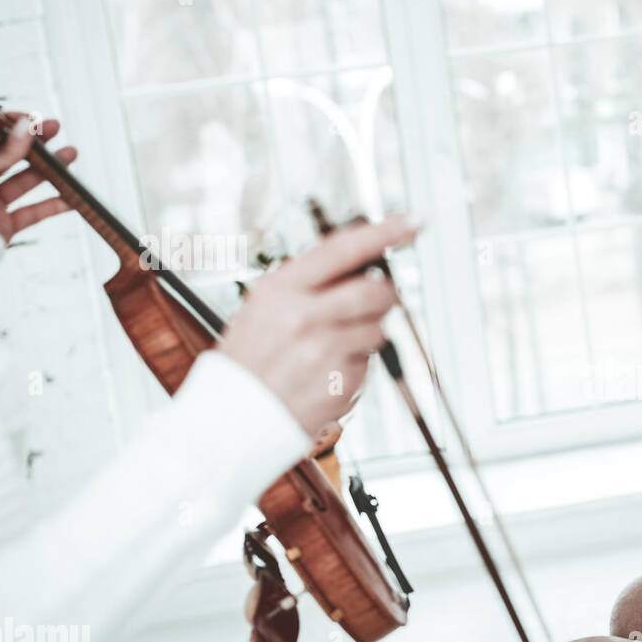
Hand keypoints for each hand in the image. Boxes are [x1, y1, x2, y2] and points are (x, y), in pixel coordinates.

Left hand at [0, 113, 74, 242]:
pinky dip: (53, 206)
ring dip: (50, 170)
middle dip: (34, 142)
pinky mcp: (3, 226)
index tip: (29, 119)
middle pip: (9, 156)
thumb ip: (1, 155)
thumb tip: (23, 130)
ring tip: (69, 156)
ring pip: (24, 182)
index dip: (9, 124)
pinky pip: (31, 213)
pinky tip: (70, 198)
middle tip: (53, 129)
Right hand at [217, 213, 421, 436]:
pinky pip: (367, 365)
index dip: (384, 232)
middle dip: (385, 294)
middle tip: (378, 300)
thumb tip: (359, 264)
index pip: (342, 249)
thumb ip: (308, 284)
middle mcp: (304, 317)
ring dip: (367, 335)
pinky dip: (354, 367)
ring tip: (331, 348)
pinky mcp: (342, 384)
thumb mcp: (263, 307)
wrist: (229, 420)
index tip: (412, 222)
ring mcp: (325, 352)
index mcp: (281, 290)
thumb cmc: (247, 362)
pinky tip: (324, 374)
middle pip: (375, 290)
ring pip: (378, 329)